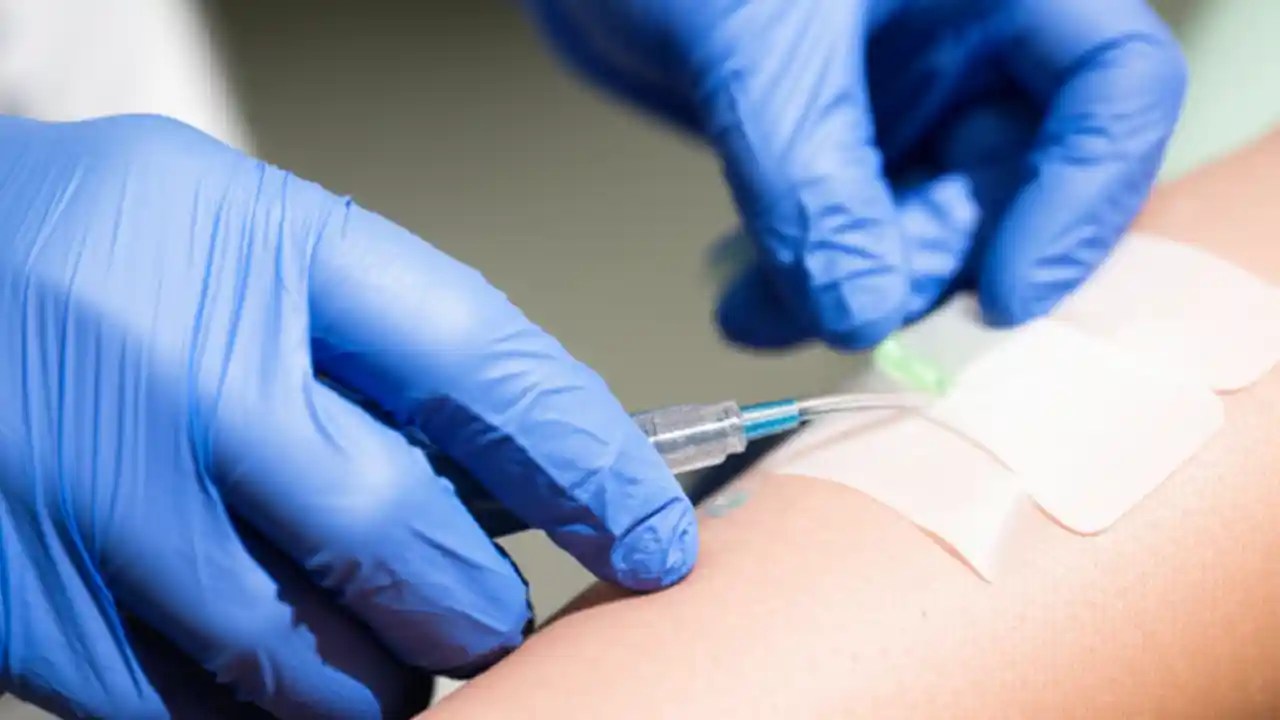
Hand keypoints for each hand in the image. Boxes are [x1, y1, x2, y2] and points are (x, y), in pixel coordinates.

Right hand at [0, 115, 694, 717]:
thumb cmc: (88, 252)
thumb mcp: (238, 238)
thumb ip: (371, 346)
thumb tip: (508, 482)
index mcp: (256, 248)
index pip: (483, 369)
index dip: (591, 467)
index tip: (652, 535)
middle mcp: (175, 368)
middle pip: (403, 539)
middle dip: (475, 606)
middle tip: (489, 616)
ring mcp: (88, 493)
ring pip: (306, 660)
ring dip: (380, 677)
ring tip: (390, 653)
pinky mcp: (21, 599)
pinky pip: (188, 708)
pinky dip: (261, 709)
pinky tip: (274, 670)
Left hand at [528, 0, 1186, 347]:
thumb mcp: (754, 51)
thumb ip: (808, 182)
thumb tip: (862, 311)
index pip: (1114, 86)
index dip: (1080, 198)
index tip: (1006, 294)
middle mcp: (969, 39)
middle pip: (1015, 180)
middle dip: (929, 258)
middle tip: (843, 299)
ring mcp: (905, 94)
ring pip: (929, 224)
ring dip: (853, 288)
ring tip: (762, 313)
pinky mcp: (841, 143)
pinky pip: (854, 234)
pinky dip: (805, 282)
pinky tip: (746, 307)